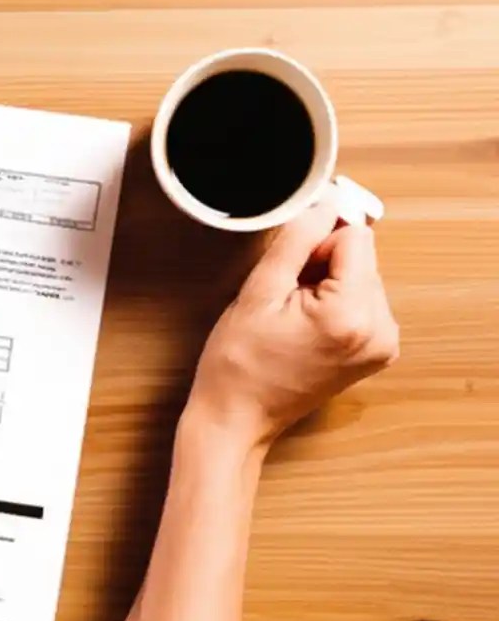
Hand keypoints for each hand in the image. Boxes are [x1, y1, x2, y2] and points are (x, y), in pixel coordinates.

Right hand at [185, 204, 399, 449]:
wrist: (237, 417)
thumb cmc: (238, 364)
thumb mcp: (258, 291)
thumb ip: (297, 239)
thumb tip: (327, 203)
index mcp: (353, 316)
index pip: (355, 238)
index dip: (315, 244)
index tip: (288, 268)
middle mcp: (380, 331)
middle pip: (362, 258)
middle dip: (322, 265)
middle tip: (284, 298)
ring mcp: (382, 345)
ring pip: (362, 277)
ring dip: (328, 284)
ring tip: (291, 317)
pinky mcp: (377, 351)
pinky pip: (363, 301)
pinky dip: (336, 302)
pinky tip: (304, 325)